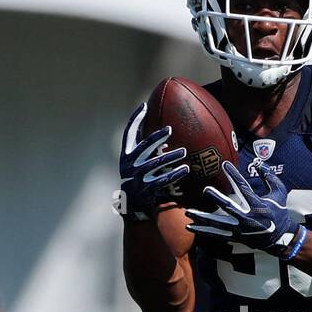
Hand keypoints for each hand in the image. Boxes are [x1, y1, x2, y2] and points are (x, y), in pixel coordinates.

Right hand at [113, 102, 188, 221]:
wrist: (131, 206)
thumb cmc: (137, 180)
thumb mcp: (135, 163)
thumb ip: (144, 149)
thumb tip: (164, 134)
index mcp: (126, 155)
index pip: (129, 133)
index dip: (135, 119)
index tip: (144, 106)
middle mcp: (129, 164)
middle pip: (143, 147)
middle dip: (156, 137)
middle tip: (170, 130)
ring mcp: (137, 177)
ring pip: (155, 163)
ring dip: (170, 157)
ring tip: (184, 152)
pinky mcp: (146, 188)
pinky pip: (163, 180)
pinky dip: (175, 174)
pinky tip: (185, 169)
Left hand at [186, 161, 306, 258]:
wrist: (281, 238)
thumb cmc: (280, 212)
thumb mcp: (279, 193)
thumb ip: (269, 177)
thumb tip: (258, 163)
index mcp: (258, 205)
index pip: (243, 187)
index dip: (234, 175)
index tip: (225, 164)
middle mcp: (248, 218)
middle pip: (229, 207)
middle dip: (217, 199)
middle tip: (205, 190)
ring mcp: (240, 229)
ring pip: (218, 223)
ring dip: (202, 218)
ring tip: (188, 212)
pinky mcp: (236, 237)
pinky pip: (216, 234)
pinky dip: (203, 231)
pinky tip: (190, 227)